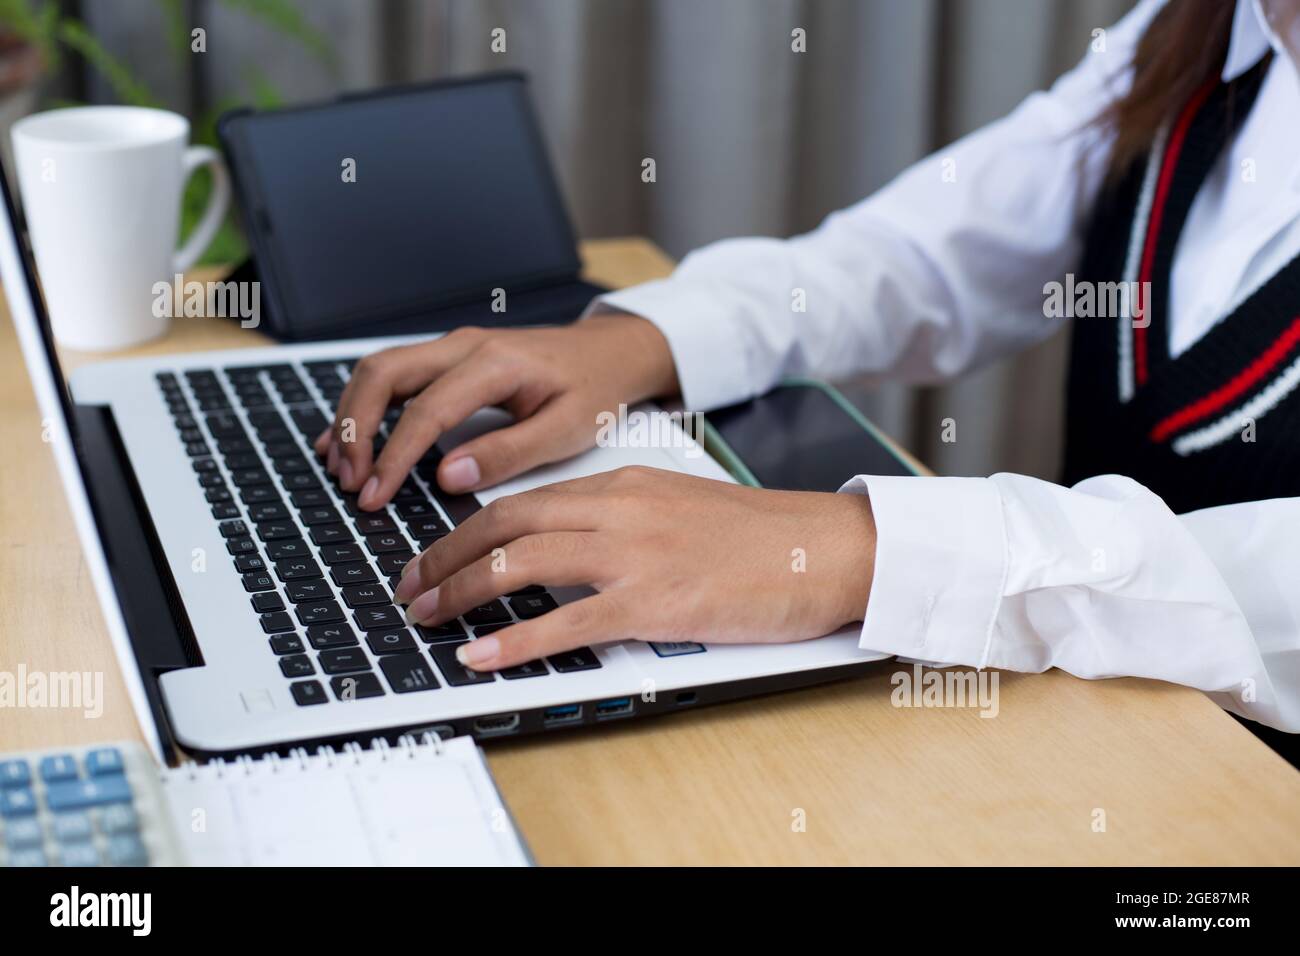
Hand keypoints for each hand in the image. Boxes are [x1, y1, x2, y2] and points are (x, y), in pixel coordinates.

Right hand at [313, 313, 678, 509]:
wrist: (610, 353)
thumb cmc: (595, 390)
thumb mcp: (566, 430)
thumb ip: (507, 453)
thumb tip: (448, 477)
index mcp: (496, 364)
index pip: (425, 411)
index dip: (392, 457)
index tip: (373, 496)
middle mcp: (465, 347)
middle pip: (383, 373)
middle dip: (354, 429)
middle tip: (350, 482)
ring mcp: (453, 348)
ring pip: (380, 370)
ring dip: (352, 416)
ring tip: (341, 468)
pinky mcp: (449, 358)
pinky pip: (393, 375)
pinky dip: (364, 406)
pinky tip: (348, 441)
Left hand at [391, 466, 876, 670]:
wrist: (827, 547)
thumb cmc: (762, 537)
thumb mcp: (681, 509)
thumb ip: (624, 520)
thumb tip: (568, 549)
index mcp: (626, 483)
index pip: (525, 500)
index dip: (467, 528)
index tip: (437, 553)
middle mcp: (620, 509)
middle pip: (506, 524)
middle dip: (444, 555)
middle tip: (410, 586)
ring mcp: (635, 554)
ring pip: (522, 562)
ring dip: (462, 590)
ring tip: (427, 617)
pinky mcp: (656, 602)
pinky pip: (566, 622)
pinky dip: (513, 639)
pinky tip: (481, 653)